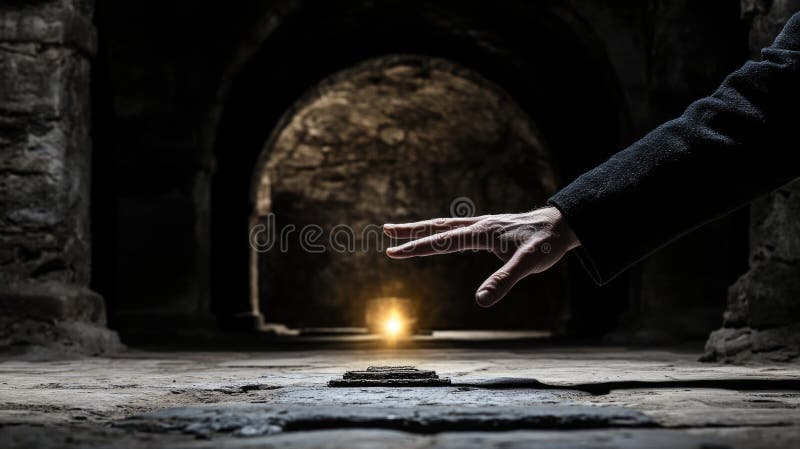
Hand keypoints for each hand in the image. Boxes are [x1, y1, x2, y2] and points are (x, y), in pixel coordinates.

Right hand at [383, 207, 580, 306]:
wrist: (563, 224)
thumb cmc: (545, 244)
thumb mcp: (527, 265)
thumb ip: (503, 281)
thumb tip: (480, 301)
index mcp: (482, 232)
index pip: (443, 241)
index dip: (417, 247)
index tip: (394, 251)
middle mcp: (478, 224)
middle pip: (438, 227)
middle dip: (411, 231)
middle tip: (386, 231)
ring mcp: (482, 224)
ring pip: (445, 225)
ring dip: (422, 228)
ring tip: (400, 229)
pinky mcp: (488, 228)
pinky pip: (457, 228)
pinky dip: (440, 230)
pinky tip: (438, 235)